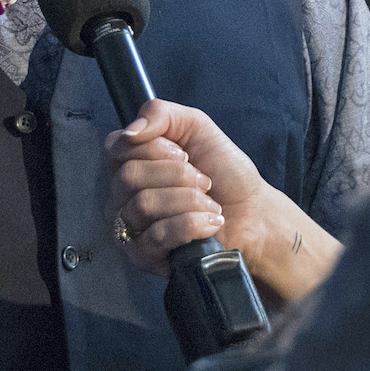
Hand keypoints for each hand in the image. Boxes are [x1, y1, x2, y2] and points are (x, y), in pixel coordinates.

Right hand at [106, 99, 341, 304]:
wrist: (253, 215)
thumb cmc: (223, 172)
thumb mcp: (196, 127)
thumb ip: (160, 114)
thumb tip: (130, 132)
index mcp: (129, 161)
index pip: (115, 147)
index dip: (152, 148)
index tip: (185, 154)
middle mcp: (122, 194)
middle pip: (128, 176)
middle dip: (177, 175)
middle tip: (203, 181)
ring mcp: (130, 228)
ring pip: (144, 205)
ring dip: (189, 200)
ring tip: (210, 205)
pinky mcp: (144, 256)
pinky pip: (157, 236)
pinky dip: (191, 224)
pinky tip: (211, 224)